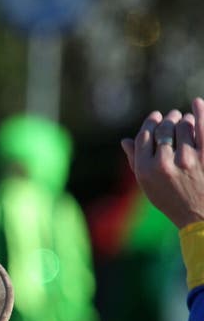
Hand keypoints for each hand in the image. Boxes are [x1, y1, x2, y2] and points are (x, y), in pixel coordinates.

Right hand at [121, 99, 203, 227]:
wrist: (200, 218)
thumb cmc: (172, 201)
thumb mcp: (147, 186)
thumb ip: (135, 162)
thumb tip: (125, 141)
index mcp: (146, 170)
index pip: (145, 136)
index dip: (150, 123)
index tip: (156, 116)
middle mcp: (164, 164)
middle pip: (164, 129)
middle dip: (168, 119)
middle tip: (173, 115)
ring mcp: (187, 160)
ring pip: (183, 127)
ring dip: (184, 120)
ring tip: (186, 120)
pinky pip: (202, 128)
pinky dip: (201, 112)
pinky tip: (198, 103)